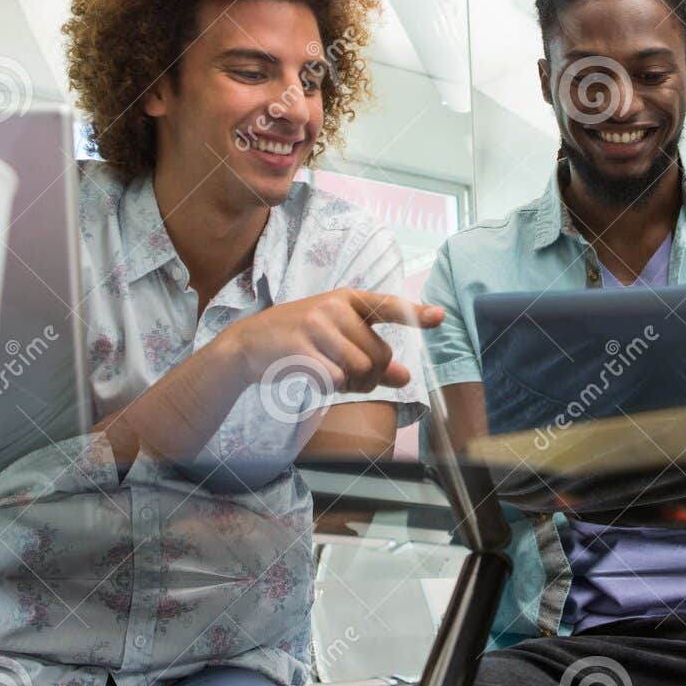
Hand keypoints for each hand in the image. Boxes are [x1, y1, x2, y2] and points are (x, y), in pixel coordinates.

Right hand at [215, 288, 445, 395]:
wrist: (246, 345)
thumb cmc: (298, 340)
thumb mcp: (335, 339)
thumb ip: (373, 358)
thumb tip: (407, 377)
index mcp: (346, 299)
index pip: (387, 306)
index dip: (415, 313)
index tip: (440, 317)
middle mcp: (334, 308)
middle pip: (379, 356)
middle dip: (370, 377)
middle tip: (347, 376)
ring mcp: (316, 326)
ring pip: (360, 370)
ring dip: (351, 385)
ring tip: (330, 375)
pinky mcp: (301, 348)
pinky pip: (335, 379)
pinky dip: (329, 386)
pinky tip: (312, 376)